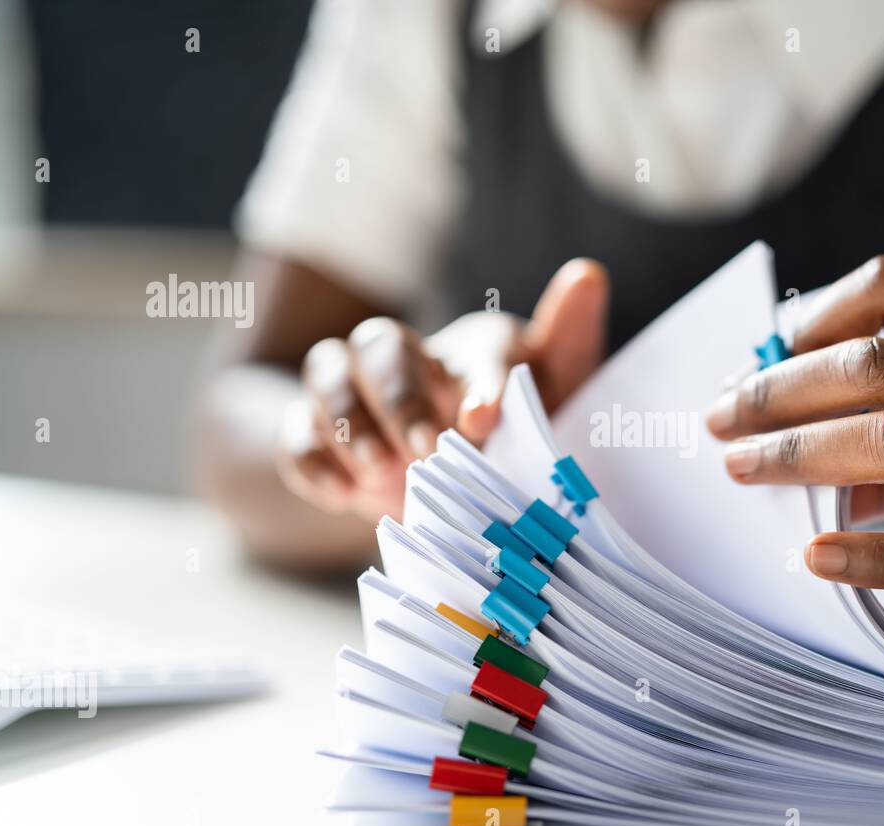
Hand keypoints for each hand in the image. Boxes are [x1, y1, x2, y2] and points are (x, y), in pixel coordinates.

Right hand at [277, 259, 608, 522]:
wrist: (448, 490)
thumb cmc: (511, 437)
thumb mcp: (555, 401)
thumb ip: (571, 343)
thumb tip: (587, 273)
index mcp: (474, 351)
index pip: (476, 348)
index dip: (479, 382)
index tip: (484, 422)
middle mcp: (408, 360)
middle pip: (380, 342)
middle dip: (400, 396)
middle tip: (426, 449)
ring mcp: (355, 396)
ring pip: (326, 373)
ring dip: (350, 420)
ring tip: (380, 471)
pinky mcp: (320, 437)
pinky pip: (296, 433)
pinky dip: (313, 461)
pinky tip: (342, 494)